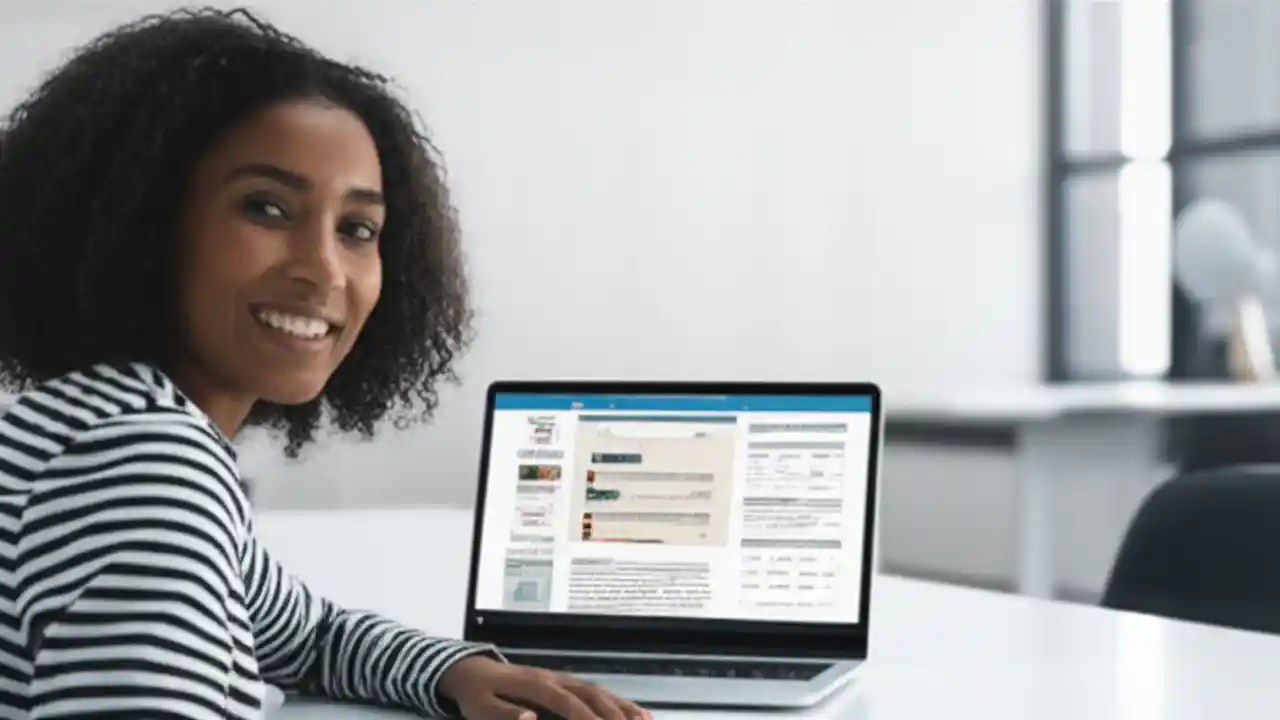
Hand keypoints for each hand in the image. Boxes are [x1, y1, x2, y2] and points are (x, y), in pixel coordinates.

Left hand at [438, 655, 652, 719]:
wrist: (472, 671)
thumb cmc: (478, 694)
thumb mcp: (481, 708)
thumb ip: (504, 714)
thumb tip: (529, 717)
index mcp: (535, 684)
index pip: (567, 702)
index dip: (586, 717)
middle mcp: (554, 678)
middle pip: (591, 694)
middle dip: (614, 714)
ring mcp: (561, 679)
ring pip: (599, 691)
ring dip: (622, 707)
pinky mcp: (565, 684)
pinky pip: (597, 691)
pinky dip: (618, 702)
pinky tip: (636, 713)